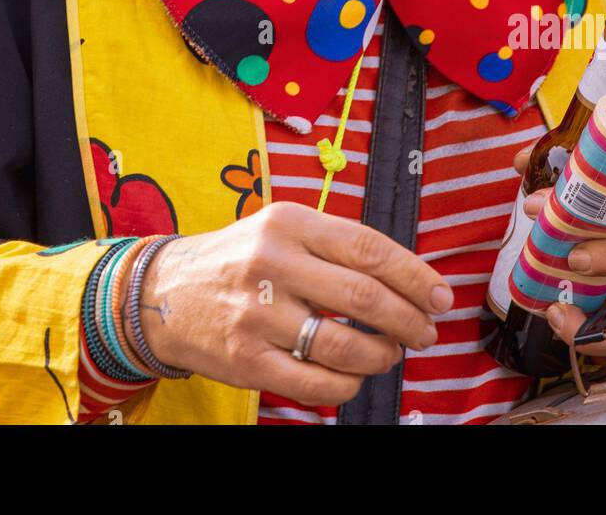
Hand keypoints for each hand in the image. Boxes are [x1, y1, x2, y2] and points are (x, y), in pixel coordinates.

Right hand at [122, 201, 453, 406]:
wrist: (165, 291)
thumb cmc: (240, 257)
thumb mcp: (281, 227)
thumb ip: (335, 244)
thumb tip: (406, 277)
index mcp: (289, 222)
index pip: (368, 248)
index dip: (414, 276)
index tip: (440, 296)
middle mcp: (273, 263)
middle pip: (364, 297)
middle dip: (409, 320)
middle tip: (426, 332)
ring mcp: (257, 314)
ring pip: (344, 344)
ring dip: (382, 354)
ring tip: (391, 353)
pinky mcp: (247, 360)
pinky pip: (315, 382)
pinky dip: (348, 384)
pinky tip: (355, 375)